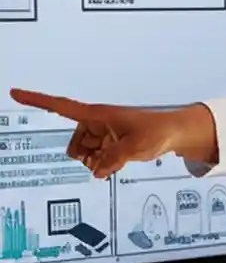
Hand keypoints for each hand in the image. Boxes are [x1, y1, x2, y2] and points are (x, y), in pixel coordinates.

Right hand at [8, 88, 216, 178]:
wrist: (174, 134)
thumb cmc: (157, 132)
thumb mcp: (137, 146)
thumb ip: (114, 159)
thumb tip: (97, 170)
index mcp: (97, 115)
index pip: (62, 107)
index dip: (37, 100)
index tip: (15, 92)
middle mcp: (95, 123)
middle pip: (74, 146)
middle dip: (87, 156)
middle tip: (113, 155)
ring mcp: (101, 135)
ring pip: (83, 156)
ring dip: (96, 162)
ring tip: (119, 157)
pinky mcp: (107, 145)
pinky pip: (93, 161)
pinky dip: (102, 165)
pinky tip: (118, 163)